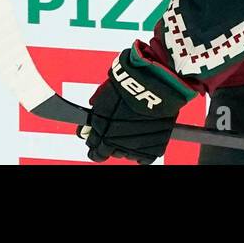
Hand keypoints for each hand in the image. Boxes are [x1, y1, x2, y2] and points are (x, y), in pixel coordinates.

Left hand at [82, 44, 189, 164]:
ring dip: (128, 144)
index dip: (96, 147)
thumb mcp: (103, 96)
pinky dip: (144, 150)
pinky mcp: (152, 149)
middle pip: (111, 152)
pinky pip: (144, 158)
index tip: (98, 143)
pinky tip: (144, 138)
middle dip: (112, 142)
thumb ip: (97, 112)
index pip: (95, 152)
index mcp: (100, 132)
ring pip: (127, 154)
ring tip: (135, 128)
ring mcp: (133, 148)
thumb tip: (91, 118)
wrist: (151, 84)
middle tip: (119, 129)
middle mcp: (114, 143)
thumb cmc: (127, 86)